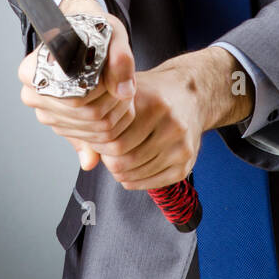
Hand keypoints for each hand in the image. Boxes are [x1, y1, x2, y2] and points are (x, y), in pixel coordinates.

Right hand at [17, 0, 136, 170]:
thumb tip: (124, 92)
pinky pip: (92, 138)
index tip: (114, 76)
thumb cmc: (91, 29)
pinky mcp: (60, 126)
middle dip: (114, 102)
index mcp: (32, 71)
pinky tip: (115, 105)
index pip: (77, 97)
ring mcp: (46, 114)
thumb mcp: (110, 34)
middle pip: (86, 115)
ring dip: (116, 114)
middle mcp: (33, 95)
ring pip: (93, 130)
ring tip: (121, 91)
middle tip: (124, 85)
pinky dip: (112, 125)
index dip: (104, 90)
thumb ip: (120, 58)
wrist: (78, 32)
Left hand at [90, 49, 254, 189]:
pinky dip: (136, 180)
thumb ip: (102, 119)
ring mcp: (181, 147)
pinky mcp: (186, 164)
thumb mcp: (127, 94)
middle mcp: (171, 125)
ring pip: (136, 174)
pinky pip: (152, 184)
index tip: (97, 140)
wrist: (192, 96)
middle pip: (125, 161)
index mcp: (153, 104)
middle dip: (109, 160)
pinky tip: (132, 168)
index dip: (100, 145)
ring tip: (118, 158)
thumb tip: (86, 160)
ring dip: (121, 172)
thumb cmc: (153, 94)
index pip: (114, 141)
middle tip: (105, 153)